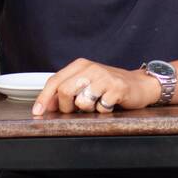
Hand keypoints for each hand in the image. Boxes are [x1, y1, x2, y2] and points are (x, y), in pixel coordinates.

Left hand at [32, 59, 161, 115]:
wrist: (140, 84)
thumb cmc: (109, 86)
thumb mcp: (86, 84)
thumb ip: (66, 92)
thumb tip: (47, 105)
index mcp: (80, 65)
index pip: (55, 80)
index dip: (44, 97)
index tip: (37, 112)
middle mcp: (91, 68)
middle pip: (64, 91)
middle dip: (66, 107)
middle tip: (76, 109)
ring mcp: (105, 77)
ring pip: (82, 102)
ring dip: (88, 109)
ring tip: (98, 102)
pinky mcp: (117, 88)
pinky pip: (100, 108)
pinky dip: (103, 111)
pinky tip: (109, 104)